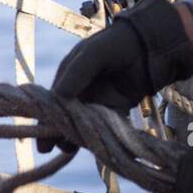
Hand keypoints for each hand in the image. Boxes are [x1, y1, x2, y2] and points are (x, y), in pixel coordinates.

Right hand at [37, 0, 192, 151]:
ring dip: (79, 137)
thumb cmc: (117, 44)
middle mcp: (80, 90)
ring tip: (72, 148)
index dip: (46, 119)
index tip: (42, 139)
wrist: (150, 46)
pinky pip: (104, 125)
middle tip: (53, 148)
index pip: (52, 101)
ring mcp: (98, 101)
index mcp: (68, 75)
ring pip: (83, 124)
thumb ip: (76, 73)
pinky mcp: (116, 108)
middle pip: (66, 117)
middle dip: (60, 133)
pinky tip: (96, 144)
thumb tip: (58, 96)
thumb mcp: (93, 54)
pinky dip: (100, 134)